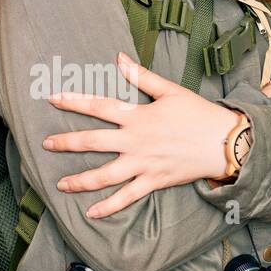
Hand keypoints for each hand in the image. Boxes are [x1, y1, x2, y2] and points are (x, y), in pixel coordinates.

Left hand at [42, 51, 239, 217]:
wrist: (224, 142)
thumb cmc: (198, 114)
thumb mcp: (170, 90)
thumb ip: (142, 76)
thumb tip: (119, 58)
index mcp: (138, 116)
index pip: (99, 106)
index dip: (74, 102)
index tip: (52, 99)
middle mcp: (135, 141)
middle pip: (93, 142)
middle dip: (66, 143)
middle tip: (46, 144)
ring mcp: (143, 164)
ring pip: (105, 175)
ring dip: (80, 180)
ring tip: (60, 184)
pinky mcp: (153, 182)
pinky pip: (127, 197)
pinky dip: (109, 206)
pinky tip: (91, 212)